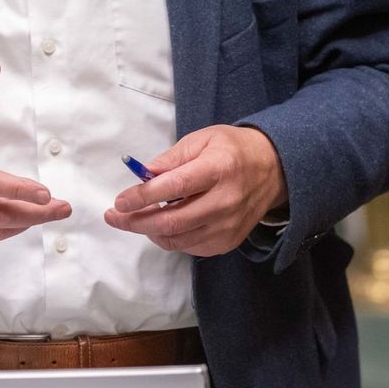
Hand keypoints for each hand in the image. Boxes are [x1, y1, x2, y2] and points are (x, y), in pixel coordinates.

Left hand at [104, 125, 286, 256]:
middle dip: (135, 222)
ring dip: (148, 232)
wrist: (274, 170)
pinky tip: (161, 224)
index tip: (119, 201)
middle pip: (171, 221)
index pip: (173, 188)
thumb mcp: (202, 140)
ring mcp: (228, 226)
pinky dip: (169, 238)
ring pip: (177, 239)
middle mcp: (225, 202)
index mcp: (218, 169)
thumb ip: (171, 159)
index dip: (142, 196)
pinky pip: (189, 247)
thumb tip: (142, 175)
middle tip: (114, 217)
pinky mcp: (228, 242)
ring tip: (134, 219)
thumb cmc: (232, 150)